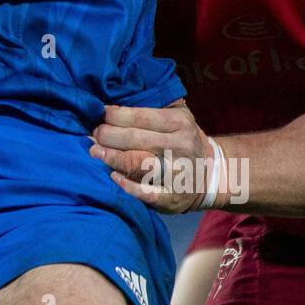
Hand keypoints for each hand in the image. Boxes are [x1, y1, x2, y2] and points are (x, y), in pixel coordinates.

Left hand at [89, 100, 223, 213]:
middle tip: (92, 134)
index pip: (140, 116)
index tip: (98, 115)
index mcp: (180, 123)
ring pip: (138, 164)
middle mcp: (180, 146)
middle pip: (135, 139)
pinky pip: (146, 192)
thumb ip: (152, 110)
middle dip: (108, 135)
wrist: (212, 174)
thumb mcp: (178, 118)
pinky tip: (112, 177)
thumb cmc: (184, 140)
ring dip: (112, 157)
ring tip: (94, 152)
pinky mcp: (172, 197)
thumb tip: (112, 107)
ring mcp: (177, 173)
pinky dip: (127, 185)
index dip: (115, 115)